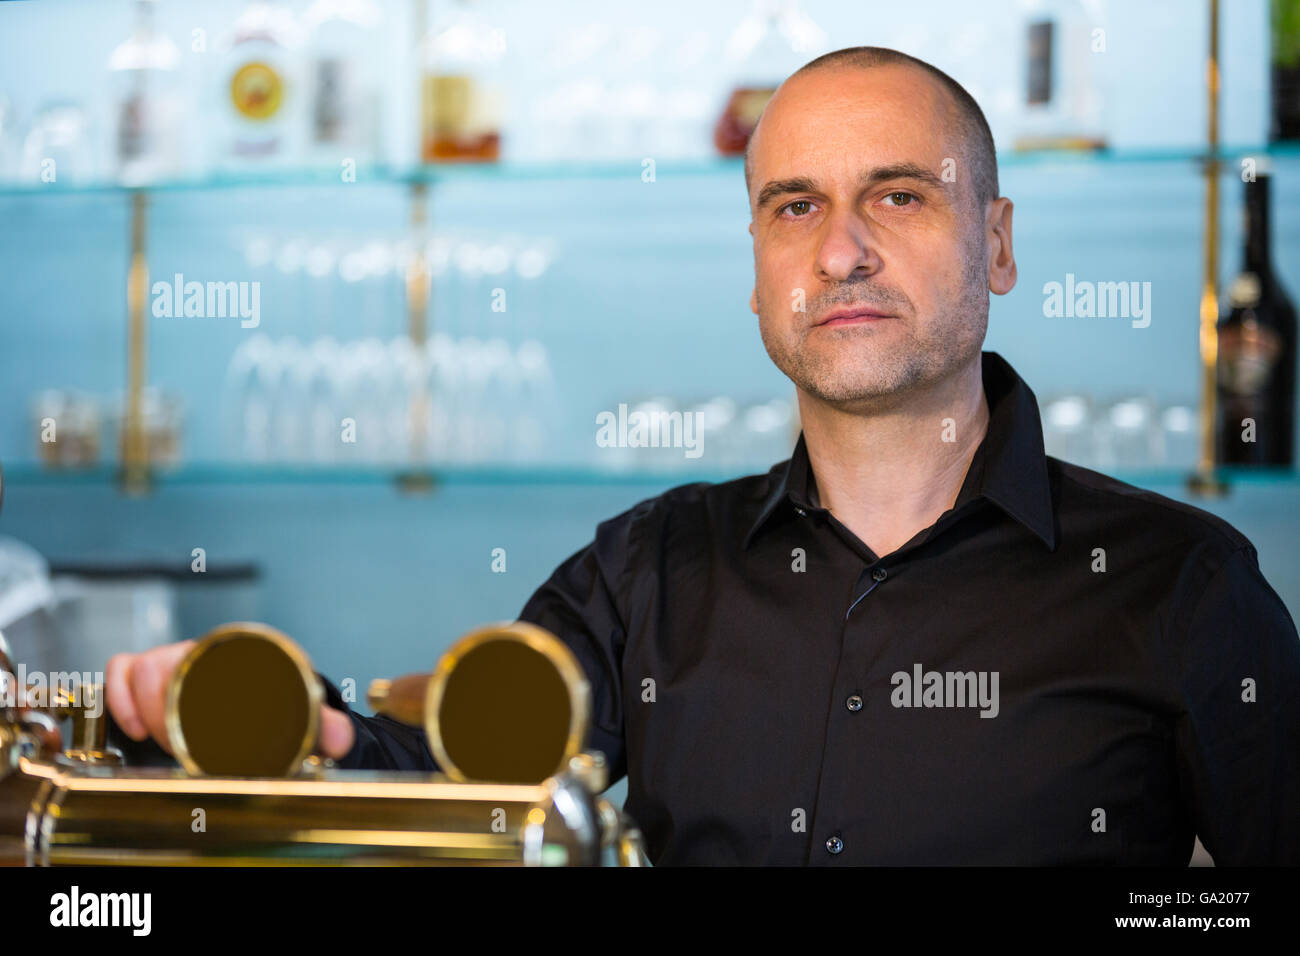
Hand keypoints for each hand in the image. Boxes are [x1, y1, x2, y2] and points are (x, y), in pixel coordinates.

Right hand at [105, 641, 355, 760]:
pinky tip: (134, 728)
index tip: (185, 735)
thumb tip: (340, 739)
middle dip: (162, 713)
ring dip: (141, 708)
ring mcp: (174, 661)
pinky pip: (120, 670)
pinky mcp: (151, 675)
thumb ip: (324, 727)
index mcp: (236, 654)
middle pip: (159, 666)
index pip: (195, 656)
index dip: (180, 695)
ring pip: (137, 668)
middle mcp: (201, 653)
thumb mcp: (303, 717)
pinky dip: (118, 696)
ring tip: (162, 740)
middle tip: (179, 747)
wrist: (267, 701)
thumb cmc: (280, 705)